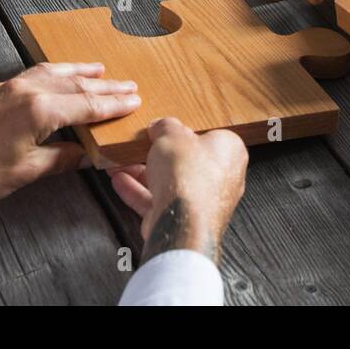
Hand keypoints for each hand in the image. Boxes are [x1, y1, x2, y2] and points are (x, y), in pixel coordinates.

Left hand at [0, 62, 140, 221]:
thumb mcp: (26, 172)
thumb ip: (60, 159)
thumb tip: (86, 155)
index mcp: (39, 111)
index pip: (87, 105)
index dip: (113, 104)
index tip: (134, 101)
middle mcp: (28, 91)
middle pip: (76, 85)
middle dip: (106, 86)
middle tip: (130, 85)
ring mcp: (10, 86)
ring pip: (55, 73)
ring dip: (82, 72)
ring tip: (101, 70)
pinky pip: (35, 73)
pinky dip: (56, 72)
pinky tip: (62, 74)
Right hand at [108, 118, 247, 264]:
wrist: (183, 222)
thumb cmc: (189, 175)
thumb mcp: (172, 135)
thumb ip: (165, 127)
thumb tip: (161, 126)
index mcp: (229, 152)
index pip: (207, 136)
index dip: (182, 132)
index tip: (162, 129)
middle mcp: (222, 179)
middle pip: (185, 161)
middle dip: (156, 155)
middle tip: (137, 147)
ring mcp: (203, 203)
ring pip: (169, 183)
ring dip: (141, 173)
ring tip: (119, 163)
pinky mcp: (184, 221)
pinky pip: (159, 202)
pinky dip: (138, 192)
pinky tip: (119, 181)